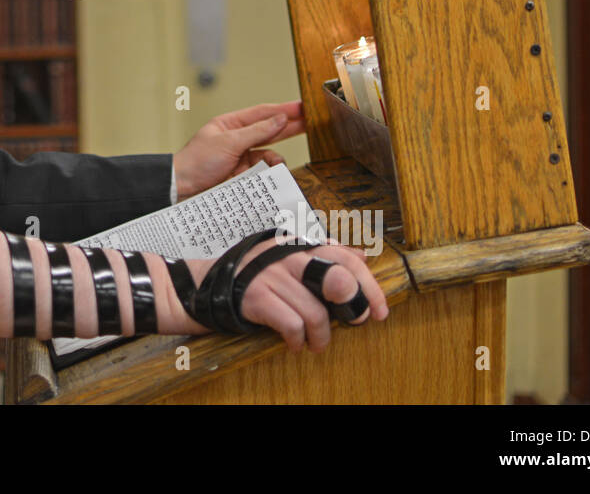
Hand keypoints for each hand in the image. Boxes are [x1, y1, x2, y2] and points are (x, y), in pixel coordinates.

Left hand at [172, 100, 304, 200]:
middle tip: (311, 122)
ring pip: (269, 154)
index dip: (283, 109)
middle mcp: (238, 139)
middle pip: (270, 130)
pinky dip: (269, 172)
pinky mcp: (243, 176)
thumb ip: (257, 131)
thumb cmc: (196, 161)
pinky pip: (263, 171)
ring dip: (275, 158)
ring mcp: (241, 158)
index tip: (302, 106)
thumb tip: (280, 119)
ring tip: (276, 163)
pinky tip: (269, 174)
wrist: (182, 188)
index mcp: (231, 125)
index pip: (262, 113)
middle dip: (290, 127)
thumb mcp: (228, 142)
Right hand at [226, 234, 389, 352]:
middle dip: (352, 305)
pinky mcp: (257, 297)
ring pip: (316, 312)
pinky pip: (292, 325)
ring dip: (321, 337)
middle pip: (337, 278)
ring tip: (316, 343)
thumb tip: (362, 257)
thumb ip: (325, 256)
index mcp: (300, 245)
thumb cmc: (259, 275)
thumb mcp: (289, 258)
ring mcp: (272, 275)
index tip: (379, 311)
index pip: (344, 257)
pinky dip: (297, 341)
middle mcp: (289, 256)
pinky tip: (294, 344)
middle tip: (354, 322)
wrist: (209, 285)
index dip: (368, 285)